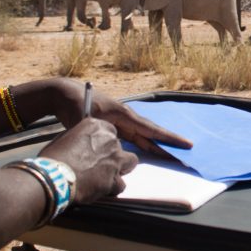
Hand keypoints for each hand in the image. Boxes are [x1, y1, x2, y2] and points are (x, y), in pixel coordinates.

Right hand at [39, 118, 138, 203]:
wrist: (54, 177)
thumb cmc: (54, 158)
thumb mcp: (65, 138)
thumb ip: (80, 138)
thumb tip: (81, 143)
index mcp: (97, 127)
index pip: (110, 131)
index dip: (104, 142)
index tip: (98, 149)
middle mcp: (110, 140)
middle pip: (119, 147)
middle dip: (112, 156)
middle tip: (99, 165)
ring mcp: (115, 159)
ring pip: (130, 162)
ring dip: (121, 169)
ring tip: (108, 176)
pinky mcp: (115, 178)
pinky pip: (121, 184)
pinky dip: (113, 188)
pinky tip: (102, 190)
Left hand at [48, 81, 192, 152]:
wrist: (64, 94)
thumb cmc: (74, 104)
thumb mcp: (85, 120)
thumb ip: (97, 134)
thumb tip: (107, 148)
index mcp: (123, 114)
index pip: (151, 129)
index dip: (168, 138)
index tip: (186, 144)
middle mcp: (126, 117)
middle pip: (151, 133)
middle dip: (168, 144)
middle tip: (185, 154)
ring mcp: (121, 121)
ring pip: (144, 136)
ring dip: (157, 145)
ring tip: (173, 155)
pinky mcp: (114, 126)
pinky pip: (134, 137)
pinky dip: (144, 144)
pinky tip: (150, 152)